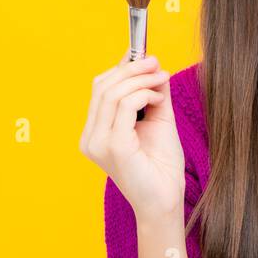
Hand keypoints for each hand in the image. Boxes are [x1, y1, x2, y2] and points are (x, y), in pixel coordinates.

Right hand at [79, 50, 184, 221]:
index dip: (120, 68)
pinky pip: (124, 106)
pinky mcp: (113, 147)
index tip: (143, 55)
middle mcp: (90, 138)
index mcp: (95, 133)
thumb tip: (153, 64)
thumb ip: (152, 95)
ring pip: (112, 93)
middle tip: (155, 61)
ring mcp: (98, 143)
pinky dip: (144, 95)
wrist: (166, 202)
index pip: (99, 90)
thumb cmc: (161, 167)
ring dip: (140, 79)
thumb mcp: (157, 121)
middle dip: (131, 68)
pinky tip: (159, 99)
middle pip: (102, 86)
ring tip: (161, 79)